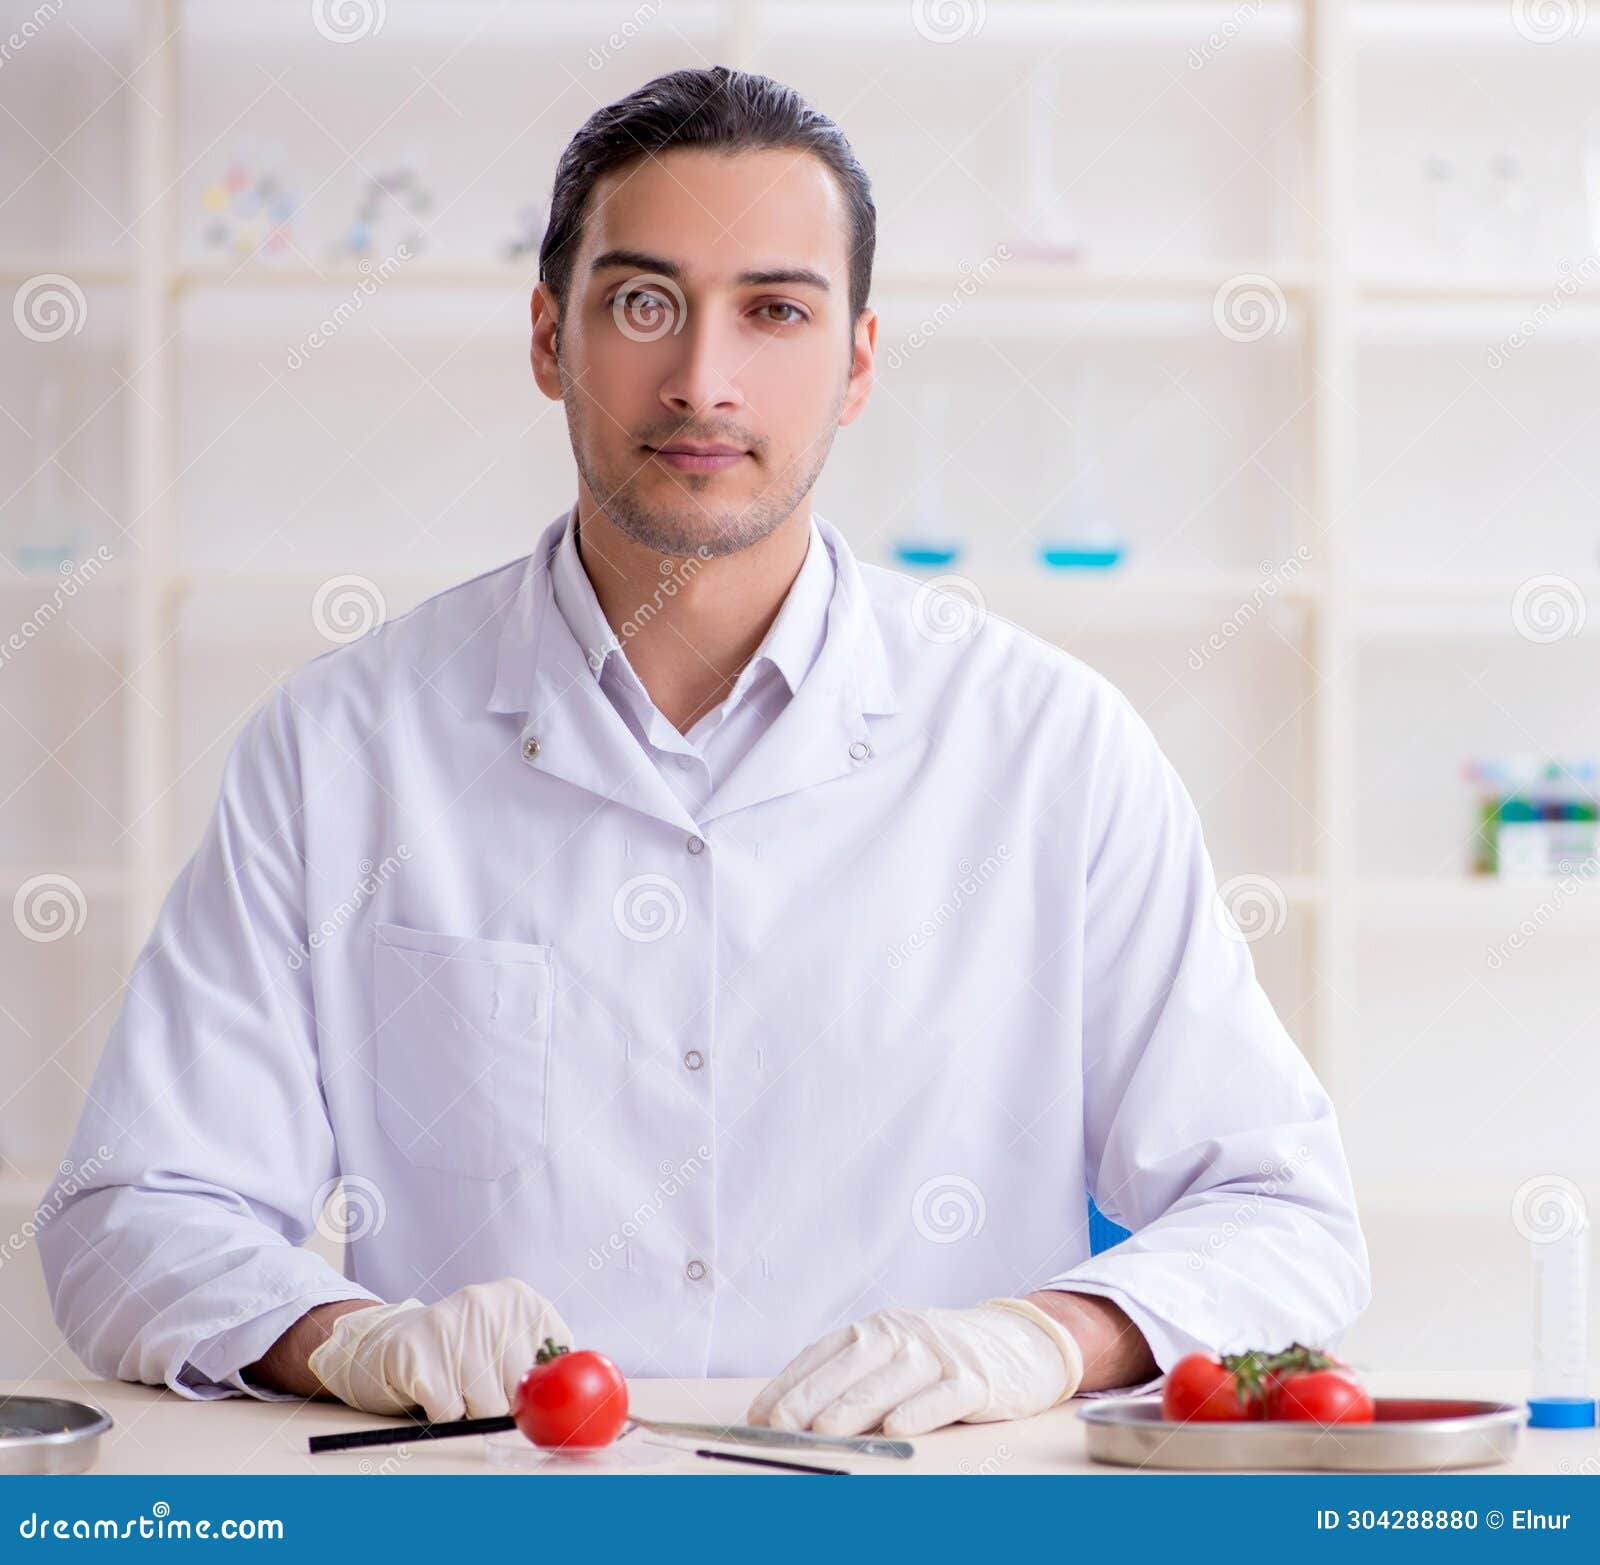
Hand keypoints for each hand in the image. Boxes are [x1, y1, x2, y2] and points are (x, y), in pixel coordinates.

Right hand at [306, 1278, 571, 1421]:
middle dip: (501, 1402)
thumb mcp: (508, 1340)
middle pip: (520, 1389)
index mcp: (522, 1300)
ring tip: (454, 1383)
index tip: (526, 1394)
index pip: (556, 1362)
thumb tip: (578, 1400)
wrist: (386, 1341)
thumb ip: (543, 1362)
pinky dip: (442, 1413)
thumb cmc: (460, 1351)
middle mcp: (489, 1303)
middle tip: (478, 1385)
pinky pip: (449, 1411)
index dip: (540, 1390)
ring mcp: (450, 1323)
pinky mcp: (415, 1352)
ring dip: (469, 1409)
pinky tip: (431, 1388)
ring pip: (486, 1404)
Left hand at [746, 1297, 1083, 1437]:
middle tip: (779, 1425)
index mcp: (877, 1327)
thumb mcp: (894, 1354)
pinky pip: (943, 1395)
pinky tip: (897, 1427)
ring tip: (823, 1429)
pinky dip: (919, 1411)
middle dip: (811, 1396)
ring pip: (891, 1380)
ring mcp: (940, 1353)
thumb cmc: (941, 1356)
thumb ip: (852, 1378)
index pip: (823, 1353)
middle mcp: (904, 1333)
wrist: (1018, 1341)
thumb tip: (795, 1415)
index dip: (789, 1383)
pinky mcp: (975, 1377)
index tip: (759, 1414)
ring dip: (854, 1405)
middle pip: (852, 1364)